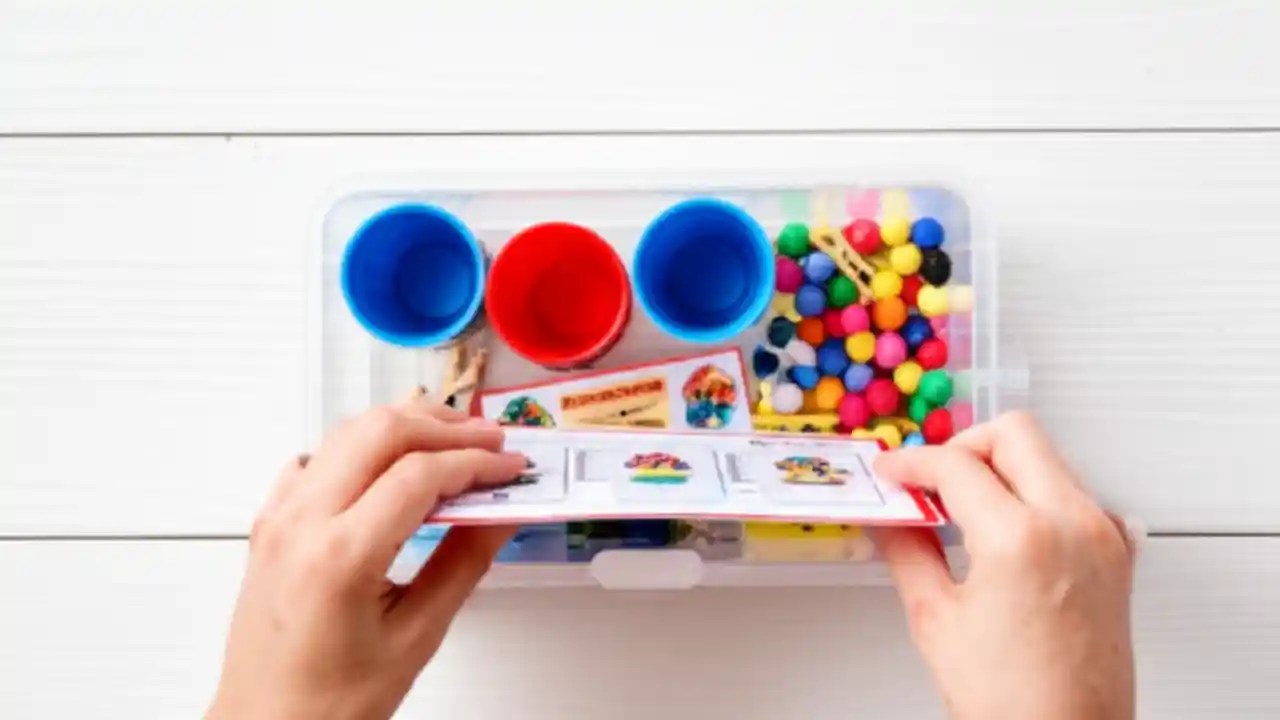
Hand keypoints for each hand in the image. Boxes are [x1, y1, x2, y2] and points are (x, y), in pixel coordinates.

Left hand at [207, 399, 525, 719]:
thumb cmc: (327, 705)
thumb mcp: (415, 638)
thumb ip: (464, 565)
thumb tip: (501, 516)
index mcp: (339, 556)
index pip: (420, 475)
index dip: (476, 463)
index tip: (511, 468)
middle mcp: (301, 523)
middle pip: (381, 432)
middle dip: (446, 427)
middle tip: (492, 442)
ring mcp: (279, 517)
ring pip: (347, 433)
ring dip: (405, 427)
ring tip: (452, 441)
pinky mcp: (271, 522)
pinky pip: (317, 458)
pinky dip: (361, 447)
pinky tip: (390, 465)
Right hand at [874, 411, 1137, 719]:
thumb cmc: (1014, 704)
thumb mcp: (936, 620)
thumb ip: (909, 552)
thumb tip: (892, 520)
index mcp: (1021, 538)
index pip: (955, 464)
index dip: (911, 462)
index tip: (892, 472)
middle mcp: (1073, 525)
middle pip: (1015, 433)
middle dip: (964, 446)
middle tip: (931, 478)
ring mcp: (1103, 537)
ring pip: (1049, 457)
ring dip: (1002, 468)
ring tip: (963, 506)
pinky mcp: (1118, 555)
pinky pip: (1077, 495)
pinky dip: (1039, 495)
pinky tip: (1008, 527)